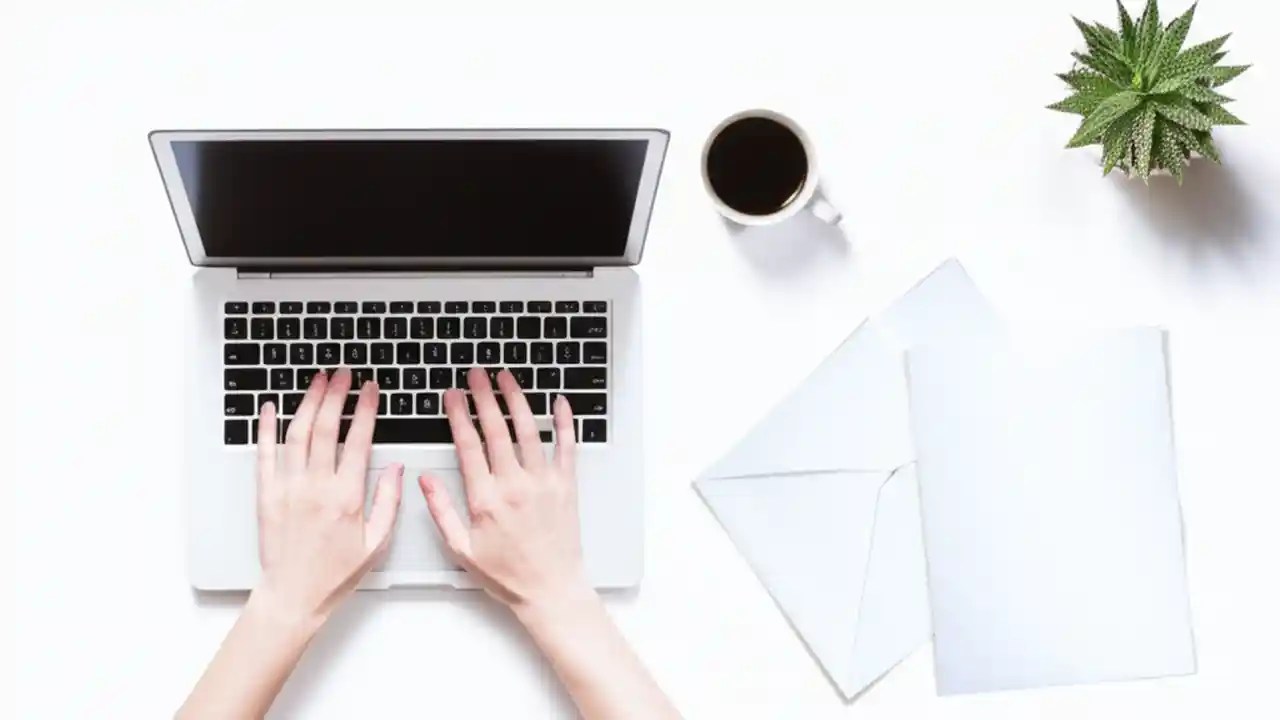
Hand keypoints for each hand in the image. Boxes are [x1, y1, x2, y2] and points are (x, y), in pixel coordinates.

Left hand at [254, 368, 402, 622]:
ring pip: (297, 433)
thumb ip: (388, 502)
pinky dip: (267, 427)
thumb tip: (396, 469)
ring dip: (308, 402)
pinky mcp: (266, 494)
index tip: (371, 389)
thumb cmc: (335, 574)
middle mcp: (316, 486)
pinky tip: (272, 408)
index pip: (358, 439)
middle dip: (336, 394)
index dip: (366, 409)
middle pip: (326, 427)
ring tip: (318, 381)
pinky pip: (264, 453)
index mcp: (346, 496)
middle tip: (343, 374)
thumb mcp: (377, 542)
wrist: (293, 596)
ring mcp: (287, 488)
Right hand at [421, 367, 587, 610]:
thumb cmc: (507, 575)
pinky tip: (558, 402)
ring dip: (516, 399)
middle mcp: (515, 485)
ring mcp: (543, 483)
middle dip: (483, 396)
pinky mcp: (566, 486)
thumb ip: (441, 511)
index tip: (451, 396)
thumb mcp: (461, 549)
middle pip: (496, 430)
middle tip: (476, 374)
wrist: (550, 590)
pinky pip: (567, 447)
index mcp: (486, 499)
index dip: (458, 416)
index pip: (468, 445)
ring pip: (528, 430)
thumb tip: (424, 481)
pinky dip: (563, 422)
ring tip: (506, 377)